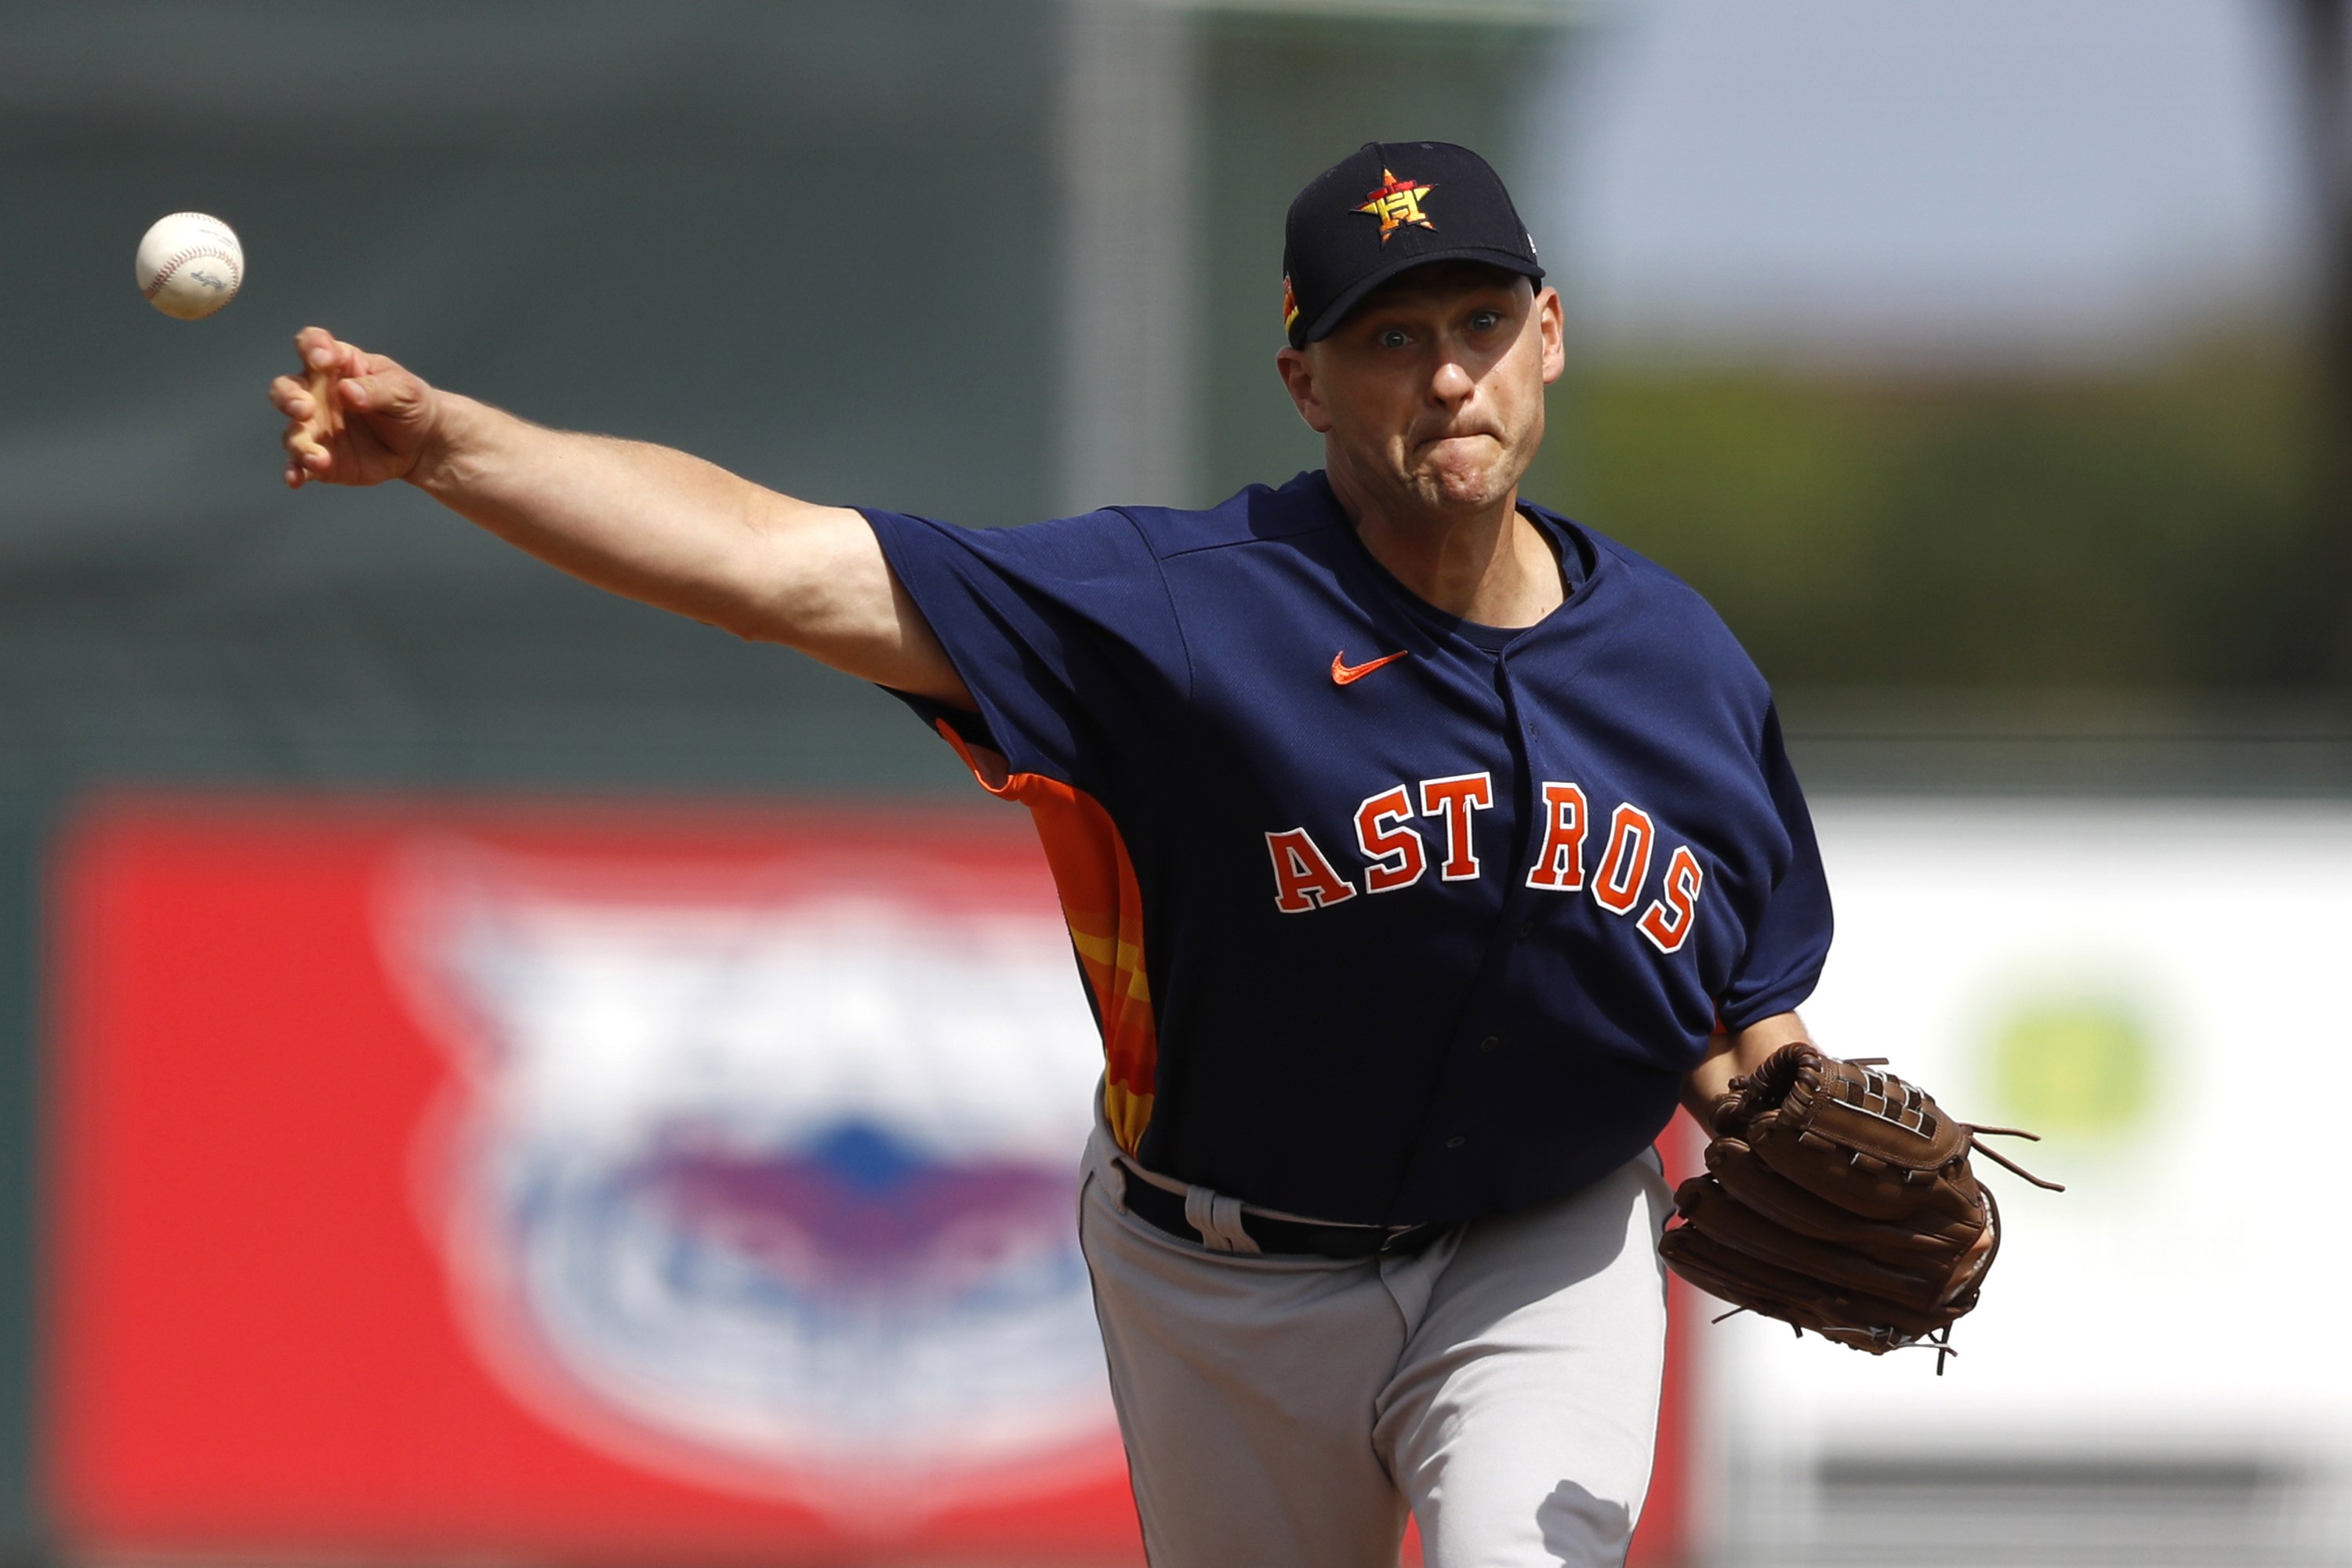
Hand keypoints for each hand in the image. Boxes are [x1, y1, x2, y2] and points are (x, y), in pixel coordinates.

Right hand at [268, 326, 441, 488]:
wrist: (424, 443)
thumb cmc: (411, 404)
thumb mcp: (404, 390)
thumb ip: (376, 389)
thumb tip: (346, 392)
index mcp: (337, 364)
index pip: (312, 344)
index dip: (311, 347)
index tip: (323, 359)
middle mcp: (317, 394)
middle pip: (286, 388)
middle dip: (288, 397)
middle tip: (304, 408)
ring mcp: (316, 427)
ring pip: (293, 432)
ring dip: (299, 444)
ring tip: (318, 458)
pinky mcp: (321, 457)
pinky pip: (300, 464)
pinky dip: (295, 471)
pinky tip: (295, 479)